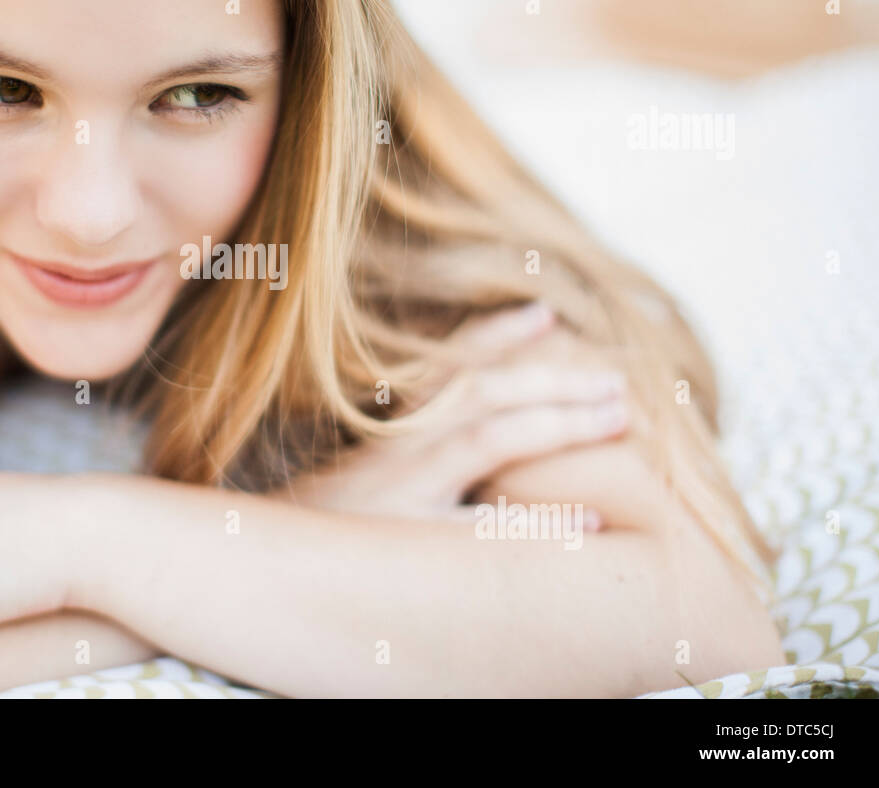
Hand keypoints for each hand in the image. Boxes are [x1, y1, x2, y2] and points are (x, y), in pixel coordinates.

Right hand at [273, 302, 625, 522]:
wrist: (261, 567)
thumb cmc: (324, 525)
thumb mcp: (362, 472)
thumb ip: (406, 446)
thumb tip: (462, 436)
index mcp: (389, 429)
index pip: (446, 365)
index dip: (494, 333)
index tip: (544, 311)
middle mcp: (397, 447)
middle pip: (483, 391)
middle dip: (554, 378)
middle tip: (617, 378)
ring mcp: (402, 490)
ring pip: (487, 440)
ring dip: (557, 422)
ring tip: (616, 417)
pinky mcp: (406, 541)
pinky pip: (482, 531)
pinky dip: (537, 522)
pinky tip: (587, 523)